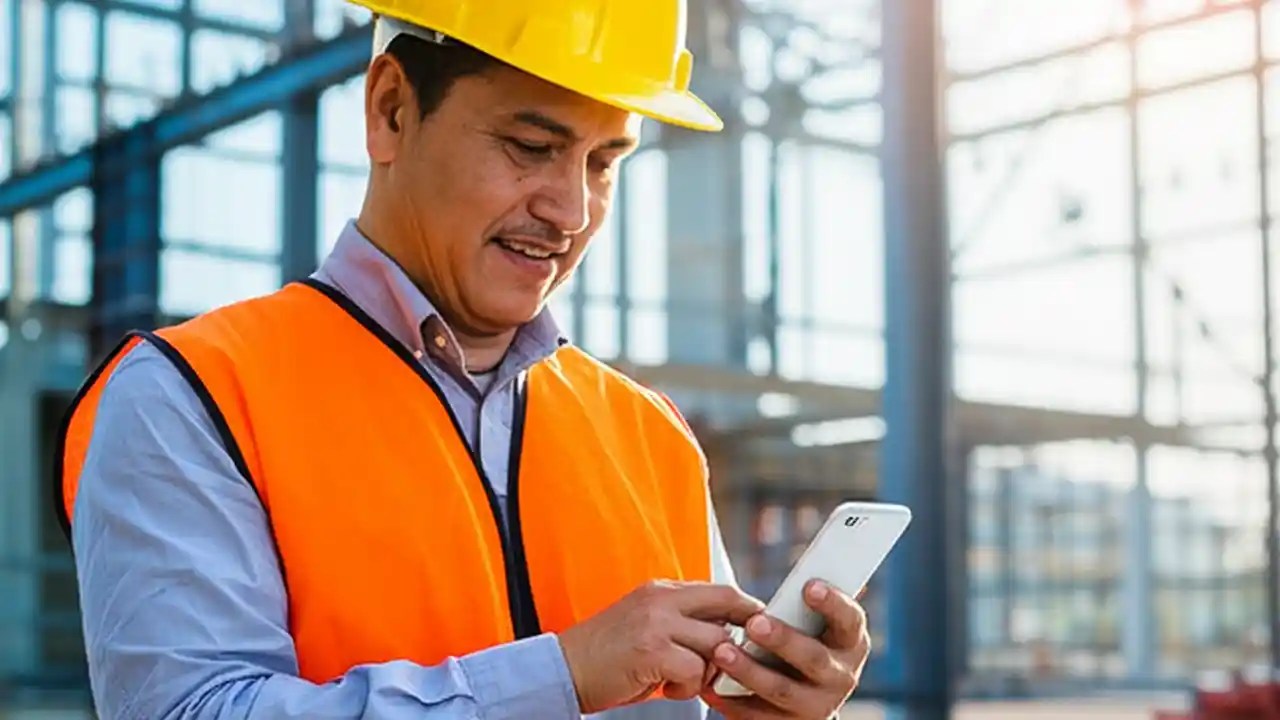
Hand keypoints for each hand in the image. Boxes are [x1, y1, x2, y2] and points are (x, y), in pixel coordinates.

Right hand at [557, 580, 765, 712]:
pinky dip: (689, 688)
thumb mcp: (646, 624)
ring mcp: (657, 622)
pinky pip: (696, 670)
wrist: (564, 669)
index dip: (745, 610)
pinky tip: (667, 689)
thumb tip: (725, 636)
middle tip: (735, 662)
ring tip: (683, 681)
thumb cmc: (606, 655)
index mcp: (661, 590)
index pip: (721, 590)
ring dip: (708, 671)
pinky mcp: (652, 650)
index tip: (757, 631)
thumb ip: (680, 622)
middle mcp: (662, 599)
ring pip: (716, 643)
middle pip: (728, 606)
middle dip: (742, 637)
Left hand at [702, 580, 870, 718]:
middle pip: (813, 657)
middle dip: (783, 639)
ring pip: (782, 690)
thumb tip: (792, 580)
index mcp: (849, 642)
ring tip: (722, 652)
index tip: (808, 585)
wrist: (803, 701)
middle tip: (755, 623)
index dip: (832, 602)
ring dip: (750, 670)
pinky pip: (760, 715)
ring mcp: (818, 706)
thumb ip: (800, 607)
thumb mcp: (811, 625)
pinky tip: (711, 686)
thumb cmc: (800, 642)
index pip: (849, 620)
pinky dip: (733, 700)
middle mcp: (841, 676)